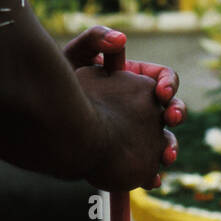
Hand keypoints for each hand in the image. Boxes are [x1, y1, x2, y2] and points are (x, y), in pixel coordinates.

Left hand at [64, 25, 185, 179]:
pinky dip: (152, 175)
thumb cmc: (61, 83)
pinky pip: (147, 167)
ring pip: (164, 140)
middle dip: (177, 113)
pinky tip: (151, 181)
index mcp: (136, 80)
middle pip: (171, 108)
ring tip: (167, 156)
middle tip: (170, 119)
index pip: (164, 79)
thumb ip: (96, 38)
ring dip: (171, 147)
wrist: (43, 119)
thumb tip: (121, 39)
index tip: (161, 92)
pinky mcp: (129, 156)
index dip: (168, 84)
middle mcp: (141, 106)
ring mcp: (136, 132)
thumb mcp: (75, 56)